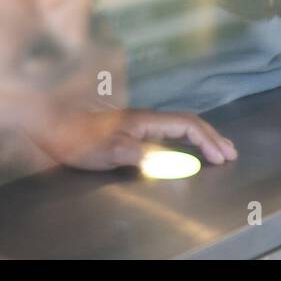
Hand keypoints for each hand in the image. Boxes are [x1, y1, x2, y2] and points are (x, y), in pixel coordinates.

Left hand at [29, 107, 236, 170]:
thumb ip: (138, 154)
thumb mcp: (107, 149)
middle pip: (187, 122)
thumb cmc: (76, 137)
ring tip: (216, 149)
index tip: (223, 157)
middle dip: (211, 137)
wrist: (50, 124)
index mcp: (145, 120)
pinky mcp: (127, 129)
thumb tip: (167, 162)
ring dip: (200, 137)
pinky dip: (184, 139)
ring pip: (178, 125)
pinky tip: (183, 148)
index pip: (187, 125)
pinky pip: (167, 131)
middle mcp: (144, 118)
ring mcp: (136, 122)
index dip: (208, 140)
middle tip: (230, 152)